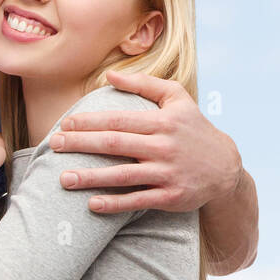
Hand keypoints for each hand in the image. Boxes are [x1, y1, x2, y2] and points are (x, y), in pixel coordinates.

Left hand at [50, 67, 241, 214]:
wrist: (226, 166)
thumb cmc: (193, 128)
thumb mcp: (177, 99)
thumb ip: (145, 84)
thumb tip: (109, 76)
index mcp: (163, 121)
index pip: (119, 119)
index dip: (89, 121)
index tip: (65, 123)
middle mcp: (164, 146)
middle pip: (115, 144)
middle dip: (81, 144)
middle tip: (54, 145)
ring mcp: (168, 173)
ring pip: (123, 175)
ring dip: (91, 177)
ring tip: (63, 178)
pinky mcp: (171, 196)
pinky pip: (138, 200)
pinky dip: (114, 204)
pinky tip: (91, 204)